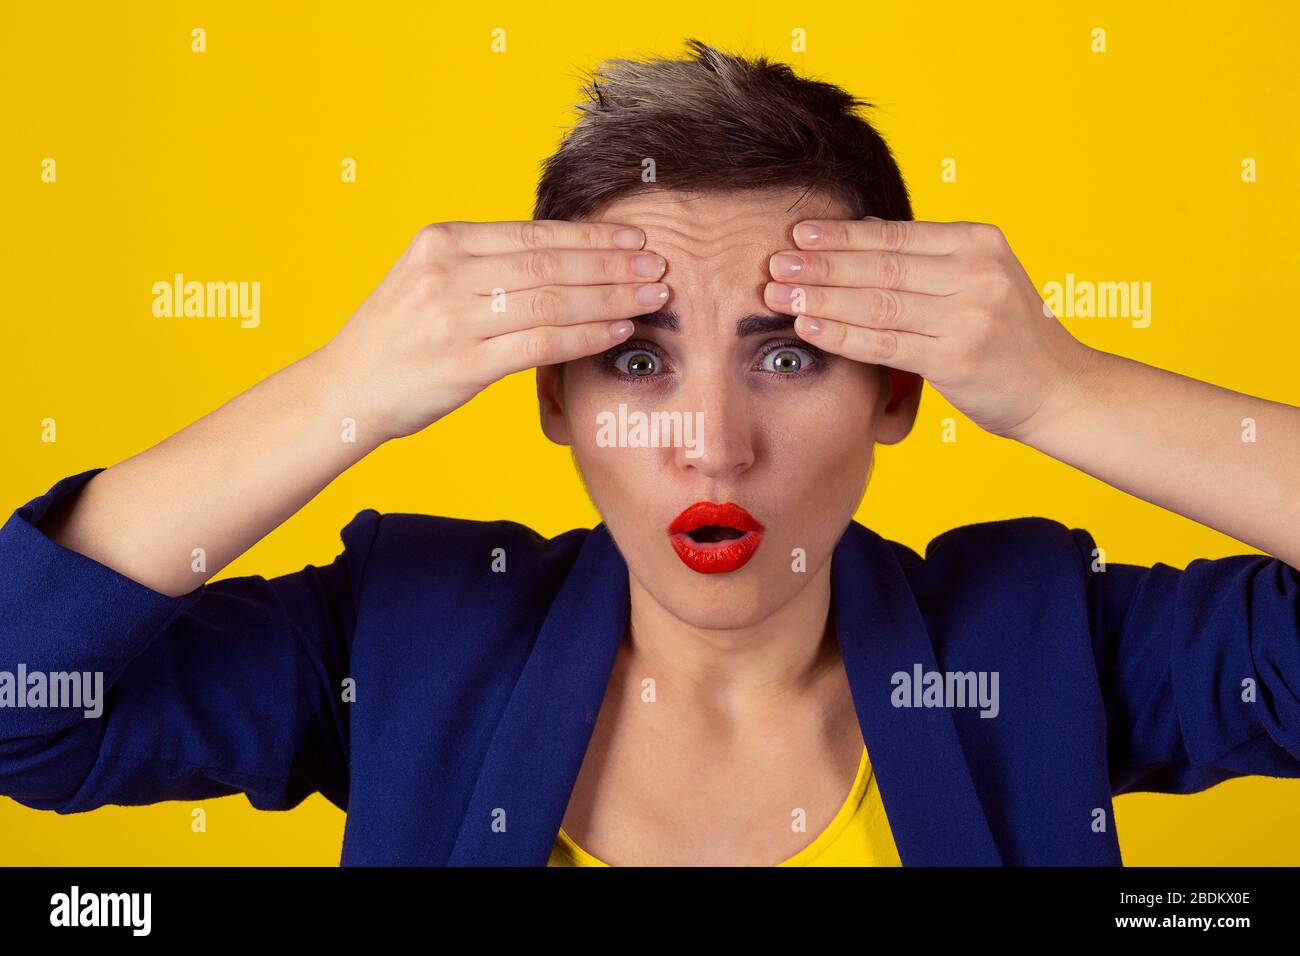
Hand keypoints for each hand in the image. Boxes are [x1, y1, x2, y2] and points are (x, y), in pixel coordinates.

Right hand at [323, 220, 668, 440]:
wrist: (346, 388)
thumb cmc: (398, 336)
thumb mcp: (431, 278)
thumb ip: (486, 264)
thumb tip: (564, 256)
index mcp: (442, 241)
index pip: (534, 234)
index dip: (591, 237)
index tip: (634, 240)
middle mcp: (447, 272)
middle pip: (551, 263)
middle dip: (613, 265)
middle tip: (658, 267)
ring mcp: (453, 319)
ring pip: (552, 300)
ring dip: (610, 298)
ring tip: (651, 297)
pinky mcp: (462, 364)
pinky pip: (539, 344)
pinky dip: (585, 335)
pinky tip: (617, 330)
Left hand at [761, 218, 1095, 440]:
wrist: (1060, 389)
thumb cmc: (1010, 335)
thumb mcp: (981, 277)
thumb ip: (928, 256)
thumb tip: (862, 229)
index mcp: (980, 242)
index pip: (896, 235)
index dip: (842, 234)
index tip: (798, 232)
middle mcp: (977, 273)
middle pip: (881, 266)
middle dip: (821, 264)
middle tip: (774, 262)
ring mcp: (969, 316)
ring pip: (878, 302)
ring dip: (821, 297)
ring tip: (777, 294)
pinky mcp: (957, 358)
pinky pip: (885, 343)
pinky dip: (842, 334)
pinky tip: (808, 327)